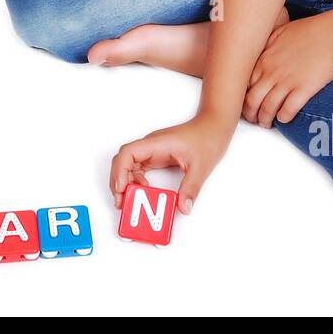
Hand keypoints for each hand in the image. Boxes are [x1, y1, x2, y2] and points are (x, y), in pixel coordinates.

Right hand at [109, 116, 233, 214]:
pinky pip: (138, 169)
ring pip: (128, 165)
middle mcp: (150, 146)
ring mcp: (152, 151)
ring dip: (126, 183)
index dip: (120, 171)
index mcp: (157, 144)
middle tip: (121, 202)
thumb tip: (183, 208)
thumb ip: (191, 188)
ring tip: (128, 201)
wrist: (214, 125)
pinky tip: (143, 192)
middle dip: (118, 182)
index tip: (122, 189)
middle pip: (123, 161)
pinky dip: (136, 181)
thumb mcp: (201, 167)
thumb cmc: (207, 137)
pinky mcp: (156, 156)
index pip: (128, 153)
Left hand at [243, 12, 332, 126]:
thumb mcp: (280, 32)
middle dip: (249, 113)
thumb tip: (259, 53)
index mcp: (264, 59)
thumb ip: (266, 44)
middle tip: (253, 119)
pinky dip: (283, 118)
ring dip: (264, 119)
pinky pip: (287, 110)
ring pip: (267, 108)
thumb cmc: (309, 30)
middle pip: (250, 100)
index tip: (246, 102)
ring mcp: (287, 82)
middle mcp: (271, 72)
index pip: (243, 84)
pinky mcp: (303, 89)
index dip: (242, 96)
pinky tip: (284, 119)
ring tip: (267, 124)